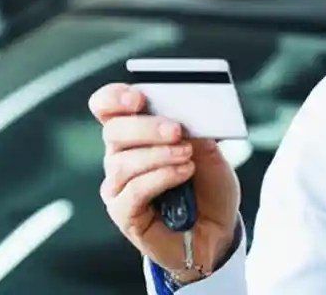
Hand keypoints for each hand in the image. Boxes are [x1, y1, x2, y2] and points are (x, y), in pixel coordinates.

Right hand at [90, 83, 241, 281]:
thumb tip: (185, 112)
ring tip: (187, 156)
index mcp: (135, 132)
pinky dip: (161, 177)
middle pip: (113, 131)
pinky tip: (183, 173)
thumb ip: (195, 132)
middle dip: (145, 127)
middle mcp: (119, 155)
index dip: (115, 97)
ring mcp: (118, 185)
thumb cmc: (208, 187)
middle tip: (176, 130)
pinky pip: (133, 191)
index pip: (107, 107)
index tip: (138, 97)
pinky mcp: (123, 212)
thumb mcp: (210, 152)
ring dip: (159, 154)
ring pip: (123, 162)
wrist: (218, 229)